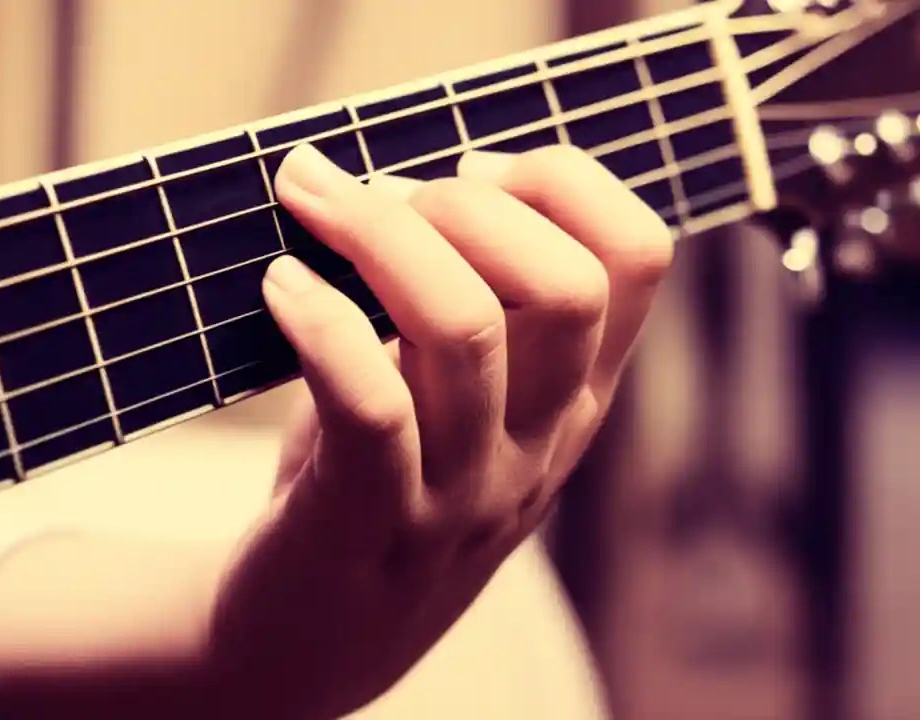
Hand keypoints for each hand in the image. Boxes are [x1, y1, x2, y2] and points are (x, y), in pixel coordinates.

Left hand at [204, 143, 672, 717]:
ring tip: (314, 208)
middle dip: (469, 204)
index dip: (563, 181)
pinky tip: (280, 285)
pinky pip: (369, 403)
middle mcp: (540, 442)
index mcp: (575, 395)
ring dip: (381, 236)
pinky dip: (319, 319)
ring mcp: (464, 490)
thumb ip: (473, 302)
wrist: (311, 639)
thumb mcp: (456, 393)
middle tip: (380, 194)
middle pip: (568, 286)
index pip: (639, 257)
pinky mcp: (370, 520)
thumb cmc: (376, 480)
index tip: (470, 169)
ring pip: (466, 328)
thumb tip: (427, 178)